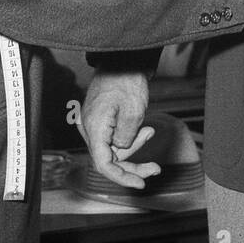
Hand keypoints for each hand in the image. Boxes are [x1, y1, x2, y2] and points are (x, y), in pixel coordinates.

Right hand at [82, 71, 157, 188]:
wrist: (122, 59)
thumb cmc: (126, 81)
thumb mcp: (133, 112)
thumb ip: (127, 138)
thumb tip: (122, 150)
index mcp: (94, 128)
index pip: (103, 164)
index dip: (121, 177)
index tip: (140, 183)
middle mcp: (89, 129)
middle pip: (109, 160)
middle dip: (132, 166)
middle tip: (154, 169)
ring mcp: (93, 125)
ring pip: (112, 150)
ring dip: (133, 149)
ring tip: (149, 131)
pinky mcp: (100, 122)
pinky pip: (112, 139)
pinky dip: (128, 140)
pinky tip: (144, 130)